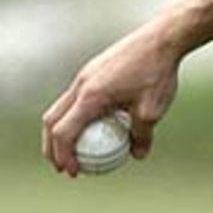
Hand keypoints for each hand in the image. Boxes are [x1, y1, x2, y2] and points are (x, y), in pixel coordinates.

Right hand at [41, 22, 181, 175]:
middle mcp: (81, 85)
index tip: (73, 172)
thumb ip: (141, 136)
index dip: (64, 156)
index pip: (64, 132)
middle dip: (52, 147)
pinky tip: (91, 128)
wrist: (161, 40)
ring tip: (71, 151)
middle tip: (62, 167)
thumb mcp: (153, 111)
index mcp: (91, 97)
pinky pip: (74, 99)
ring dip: (60, 131)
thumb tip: (137, 156)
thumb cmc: (157, 75)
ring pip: (61, 108)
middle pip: (52, 120)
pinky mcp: (92, 71)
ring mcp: (84, 76)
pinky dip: (74, 117)